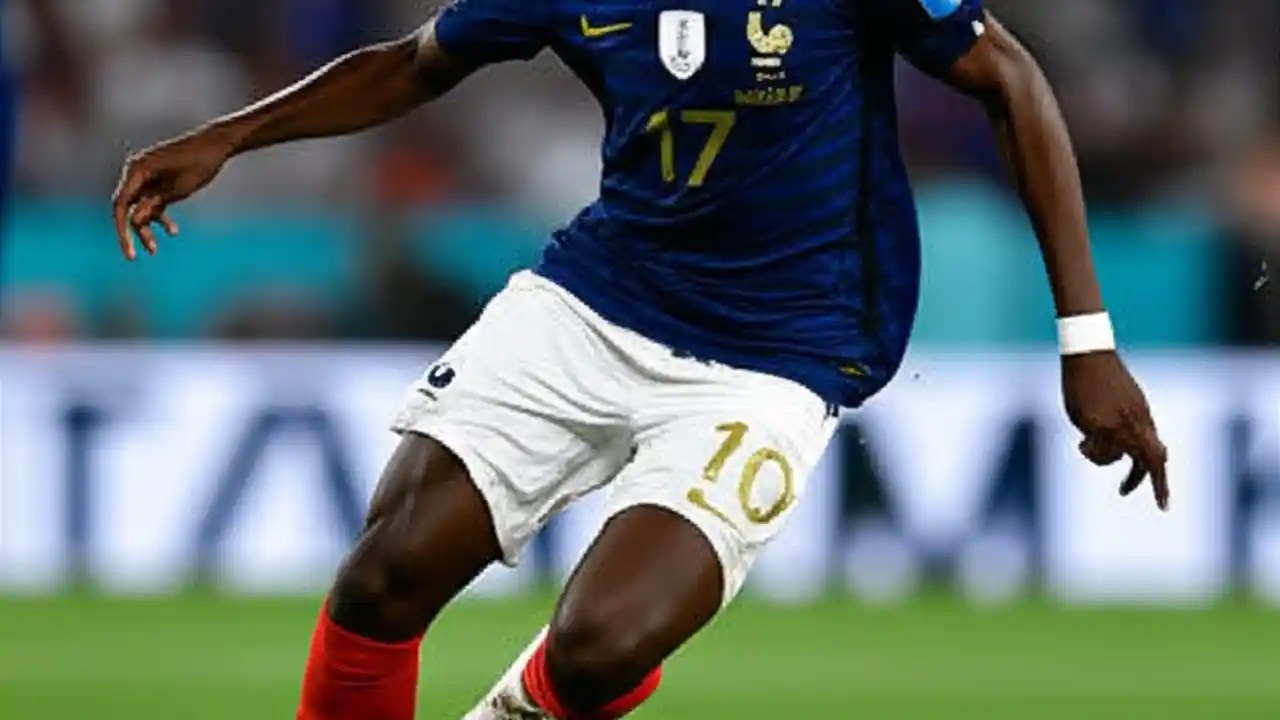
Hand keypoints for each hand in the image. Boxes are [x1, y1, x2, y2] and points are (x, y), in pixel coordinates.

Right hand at [111, 129, 235, 260]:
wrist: (216, 145)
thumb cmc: (198, 164)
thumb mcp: (178, 189)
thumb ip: (155, 204)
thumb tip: (134, 220)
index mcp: (136, 170)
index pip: (121, 205)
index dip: (122, 230)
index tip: (129, 252)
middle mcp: (136, 172)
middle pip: (126, 208)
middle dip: (132, 232)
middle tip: (135, 256)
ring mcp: (147, 176)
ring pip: (140, 207)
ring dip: (146, 227)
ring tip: (155, 250)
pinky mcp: (158, 180)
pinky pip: (152, 202)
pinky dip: (159, 217)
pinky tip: (173, 231)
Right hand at [1062, 351, 1169, 510]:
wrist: (1090, 356)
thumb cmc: (1104, 378)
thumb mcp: (1129, 404)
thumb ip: (1135, 427)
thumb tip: (1140, 452)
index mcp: (1144, 419)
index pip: (1158, 456)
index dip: (1161, 482)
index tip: (1164, 506)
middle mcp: (1135, 424)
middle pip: (1149, 462)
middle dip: (1150, 485)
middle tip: (1153, 504)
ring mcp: (1117, 425)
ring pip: (1112, 458)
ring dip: (1100, 457)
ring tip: (1088, 445)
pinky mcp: (1097, 423)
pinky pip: (1094, 450)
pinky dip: (1087, 450)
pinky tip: (1082, 442)